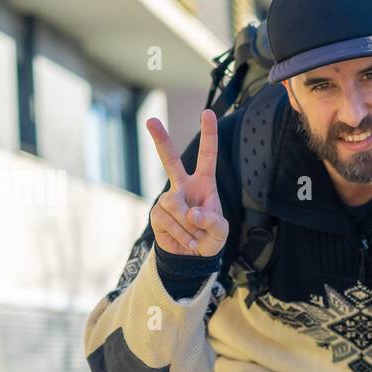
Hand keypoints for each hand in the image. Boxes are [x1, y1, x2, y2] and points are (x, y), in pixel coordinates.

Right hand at [146, 109, 228, 256]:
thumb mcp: (221, 231)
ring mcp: (169, 200)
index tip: (208, 112)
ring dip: (186, 223)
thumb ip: (212, 221)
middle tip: (150, 120)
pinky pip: (166, 219)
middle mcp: (184, 187)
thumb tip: (191, 212)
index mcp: (204, 184)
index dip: (209, 134)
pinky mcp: (157, 215)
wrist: (191, 259)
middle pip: (170, 160)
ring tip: (195, 236)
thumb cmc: (209, 239)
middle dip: (161, 140)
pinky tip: (187, 240)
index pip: (207, 156)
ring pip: (172, 203)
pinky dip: (180, 233)